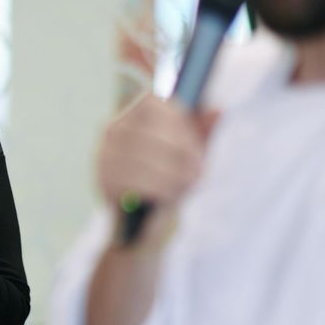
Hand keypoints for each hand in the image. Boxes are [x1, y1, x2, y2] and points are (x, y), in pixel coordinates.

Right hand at [97, 94, 216, 237]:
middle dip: (181, 153)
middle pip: (151, 131)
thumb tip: (218, 110)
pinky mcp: (105, 181)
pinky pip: (136, 182)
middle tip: (198, 170)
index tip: (195, 144)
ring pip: (146, 158)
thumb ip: (201, 130)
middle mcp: (114, 130)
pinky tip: (170, 196)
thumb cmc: (169, 178)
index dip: (178, 121)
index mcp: (133, 114)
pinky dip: (159, 190)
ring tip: (187, 184)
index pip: (152, 102)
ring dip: (173, 174)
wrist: (143, 223)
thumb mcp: (188, 152)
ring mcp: (106, 155)